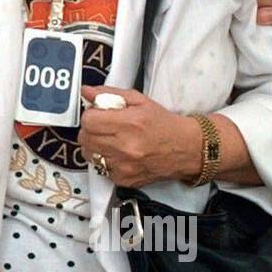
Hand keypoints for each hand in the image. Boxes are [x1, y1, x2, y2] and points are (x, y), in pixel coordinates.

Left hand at [79, 85, 200, 186]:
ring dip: (94, 146)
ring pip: (89, 154)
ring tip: (110, 140)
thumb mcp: (140, 101)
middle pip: (85, 138)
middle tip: (103, 126)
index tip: (98, 114)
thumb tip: (86, 91)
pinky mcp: (124, 179)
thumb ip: (110, 94)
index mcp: (129, 123)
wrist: (186, 149)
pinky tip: (118, 154)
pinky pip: (100, 169)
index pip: (89, 121)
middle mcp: (125, 147)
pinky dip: (104, 160)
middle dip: (90, 130)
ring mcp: (124, 166)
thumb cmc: (163, 123)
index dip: (91, 115)